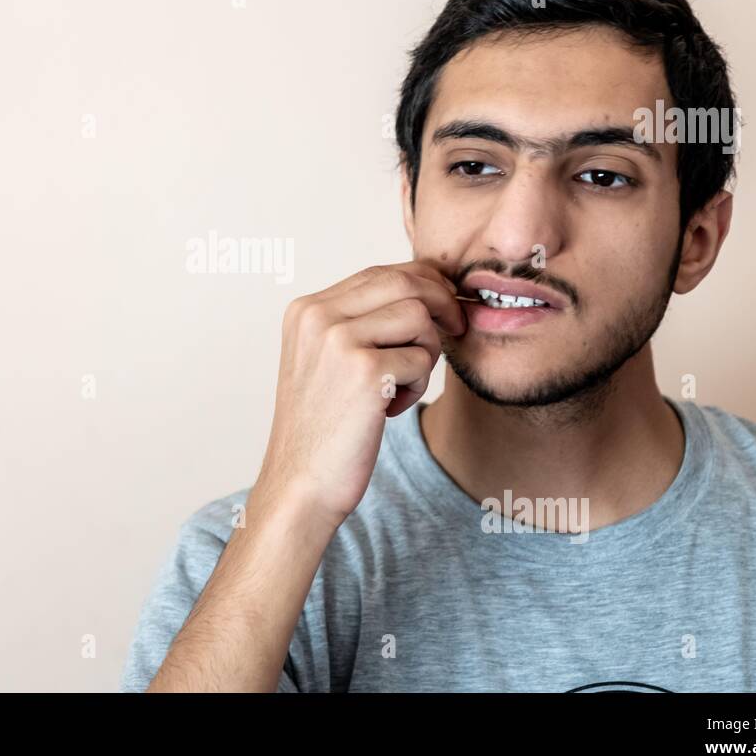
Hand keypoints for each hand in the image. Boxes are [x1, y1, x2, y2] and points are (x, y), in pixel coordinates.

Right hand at [255, 261, 466, 529]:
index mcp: (305, 310)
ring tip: (400, 387)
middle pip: (404, 282)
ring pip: (419, 317)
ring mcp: (338, 340)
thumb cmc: (322, 426)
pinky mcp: (365, 371)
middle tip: (455, 331)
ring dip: (425, 353)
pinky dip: (418, 385)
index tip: (444, 307)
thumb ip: (359, 322)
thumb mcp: (326, 360)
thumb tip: (423, 288)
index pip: (379, 272)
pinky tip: (390, 409)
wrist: (301, 483)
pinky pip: (422, 358)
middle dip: (442, 304)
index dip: (421, 284)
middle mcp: (317, 316)